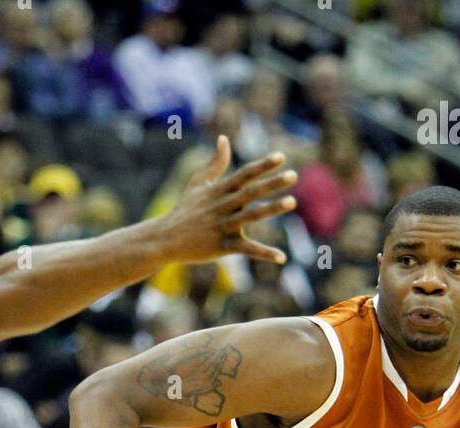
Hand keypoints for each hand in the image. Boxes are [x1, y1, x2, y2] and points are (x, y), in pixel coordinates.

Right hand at [159, 136, 296, 265]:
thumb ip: (215, 163)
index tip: (281, 157)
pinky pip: (246, 249)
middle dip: (272, 183)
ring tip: (292, 202)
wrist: (166, 238)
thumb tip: (224, 138)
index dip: (262, 165)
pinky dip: (264, 253)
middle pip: (250, 192)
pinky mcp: (222, 247)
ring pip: (251, 216)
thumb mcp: (197, 183)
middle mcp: (223, 206)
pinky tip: (281, 257)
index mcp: (220, 190)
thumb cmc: (185, 209)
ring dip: (271, 209)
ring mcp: (222, 226)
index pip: (244, 174)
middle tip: (294, 175)